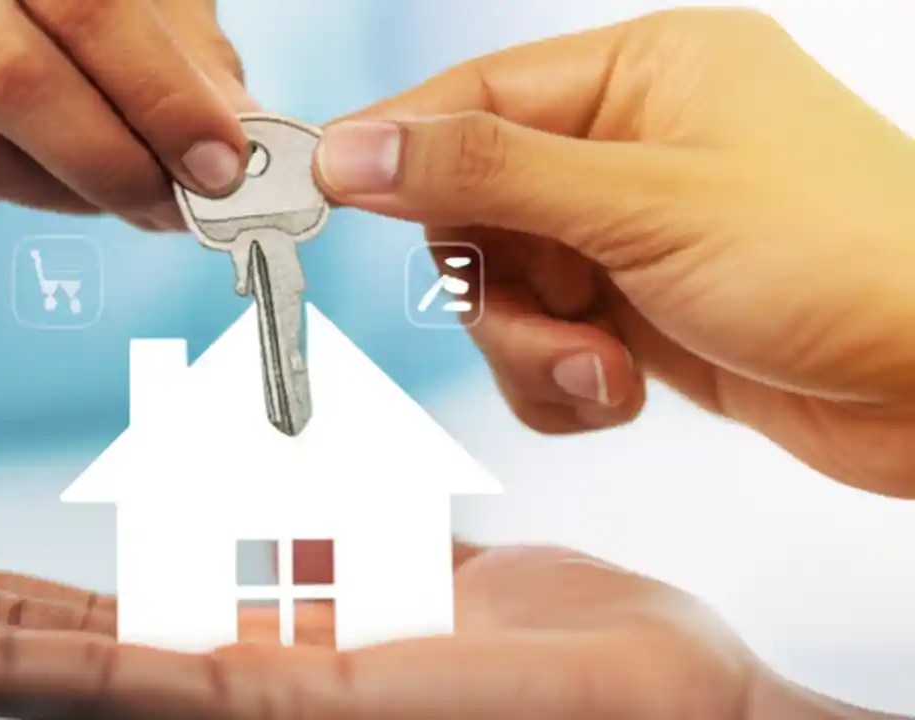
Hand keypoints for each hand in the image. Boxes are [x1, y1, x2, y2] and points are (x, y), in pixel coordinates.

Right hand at [0, 0, 252, 227]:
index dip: (162, 100)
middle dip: (116, 168)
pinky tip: (27, 160)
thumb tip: (243, 132)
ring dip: (66, 195)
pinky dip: (0, 192)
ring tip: (117, 184)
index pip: (85, 10)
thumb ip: (173, 44)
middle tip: (175, 204)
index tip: (221, 166)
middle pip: (14, 88)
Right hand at [0, 545, 886, 717]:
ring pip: (54, 676)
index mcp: (263, 652)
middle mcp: (234, 691)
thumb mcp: (438, 573)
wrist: (687, 708)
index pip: (85, 623)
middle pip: (39, 653)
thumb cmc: (579, 650)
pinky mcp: (296, 710)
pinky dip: (22, 673)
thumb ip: (348, 556)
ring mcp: (255, 710)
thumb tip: (282, 522)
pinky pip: (138, 685)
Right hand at [313, 9, 914, 496]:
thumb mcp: (643, 203)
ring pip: (506, 287)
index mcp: (645, 73)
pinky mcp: (643, 312)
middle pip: (477, 205)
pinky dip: (566, 378)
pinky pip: (549, 342)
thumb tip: (356, 145)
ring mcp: (635, 234)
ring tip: (606, 370)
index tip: (323, 186)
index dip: (397, 145)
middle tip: (547, 315)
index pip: (476, 96)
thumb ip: (488, 171)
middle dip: (495, 282)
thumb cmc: (846, 261)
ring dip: (534, 343)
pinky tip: (622, 390)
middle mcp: (633, 146)